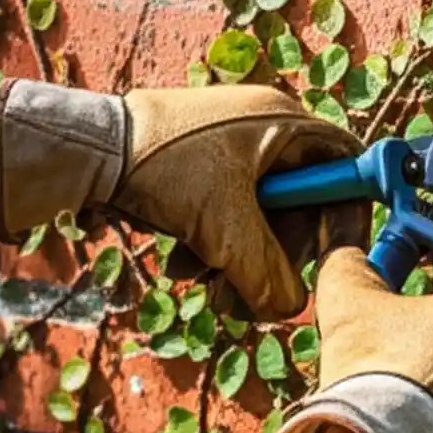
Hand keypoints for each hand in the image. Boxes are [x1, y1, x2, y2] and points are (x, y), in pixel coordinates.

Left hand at [0, 80, 358, 317]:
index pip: (348, 166)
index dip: (347, 215)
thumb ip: (267, 273)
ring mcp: (233, 144)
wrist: (85, 147)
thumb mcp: (223, 229)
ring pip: (259, 215)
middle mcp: (267, 128)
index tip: (336, 256)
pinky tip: (181, 263)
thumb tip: (290, 309)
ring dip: (236, 258)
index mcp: (287, 123)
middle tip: (250, 295)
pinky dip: (211, 243)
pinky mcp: (203, 163)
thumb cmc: (161, 167)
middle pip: (300, 204)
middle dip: (273, 257)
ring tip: (200, 282)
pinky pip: (228, 211)